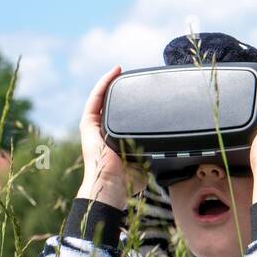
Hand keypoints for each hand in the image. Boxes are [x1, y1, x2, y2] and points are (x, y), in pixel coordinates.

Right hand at [77, 66, 145, 209]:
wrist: (112, 186)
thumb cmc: (128, 180)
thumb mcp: (146, 161)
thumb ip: (154, 151)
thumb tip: (169, 148)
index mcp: (115, 140)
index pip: (121, 117)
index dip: (128, 103)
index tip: (140, 91)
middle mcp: (102, 132)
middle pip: (109, 106)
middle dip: (118, 90)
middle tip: (131, 78)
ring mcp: (93, 128)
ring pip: (101, 99)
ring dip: (109, 83)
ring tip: (120, 70)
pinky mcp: (87, 125)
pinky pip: (95, 99)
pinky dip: (103, 84)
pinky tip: (113, 73)